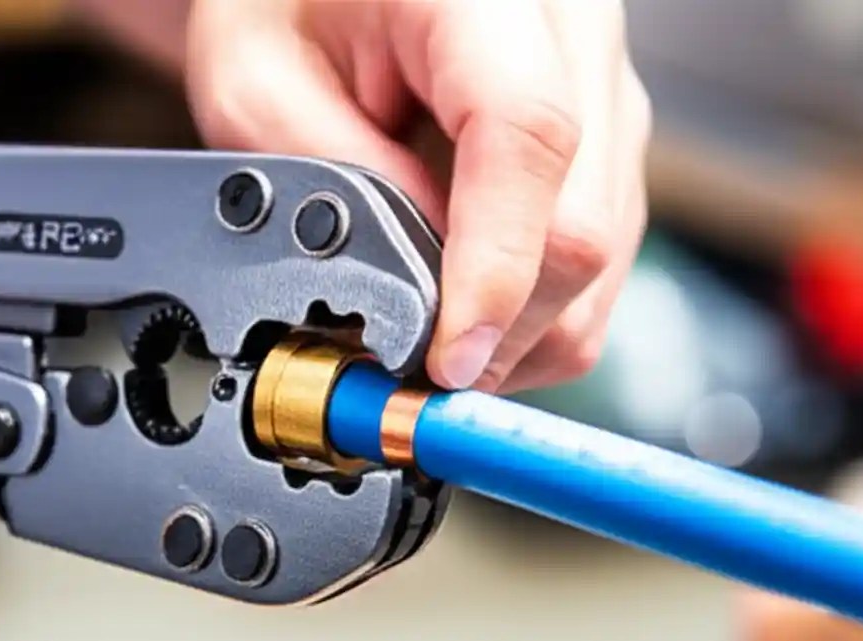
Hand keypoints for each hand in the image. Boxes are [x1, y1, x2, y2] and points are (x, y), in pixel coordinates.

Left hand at [186, 0, 650, 391]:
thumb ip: (336, 185)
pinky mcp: (603, 134)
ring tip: (425, 337)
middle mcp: (570, 30)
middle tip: (413, 381)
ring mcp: (601, 84)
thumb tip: (415, 302)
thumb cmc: (280, 6)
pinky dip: (532, 304)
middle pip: (584, 223)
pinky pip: (597, 253)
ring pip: (605, 258)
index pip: (526, 137)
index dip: (494, 269)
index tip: (445, 358)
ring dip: (518, 328)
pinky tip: (461, 302)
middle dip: (500, 329)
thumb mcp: (258, 88)